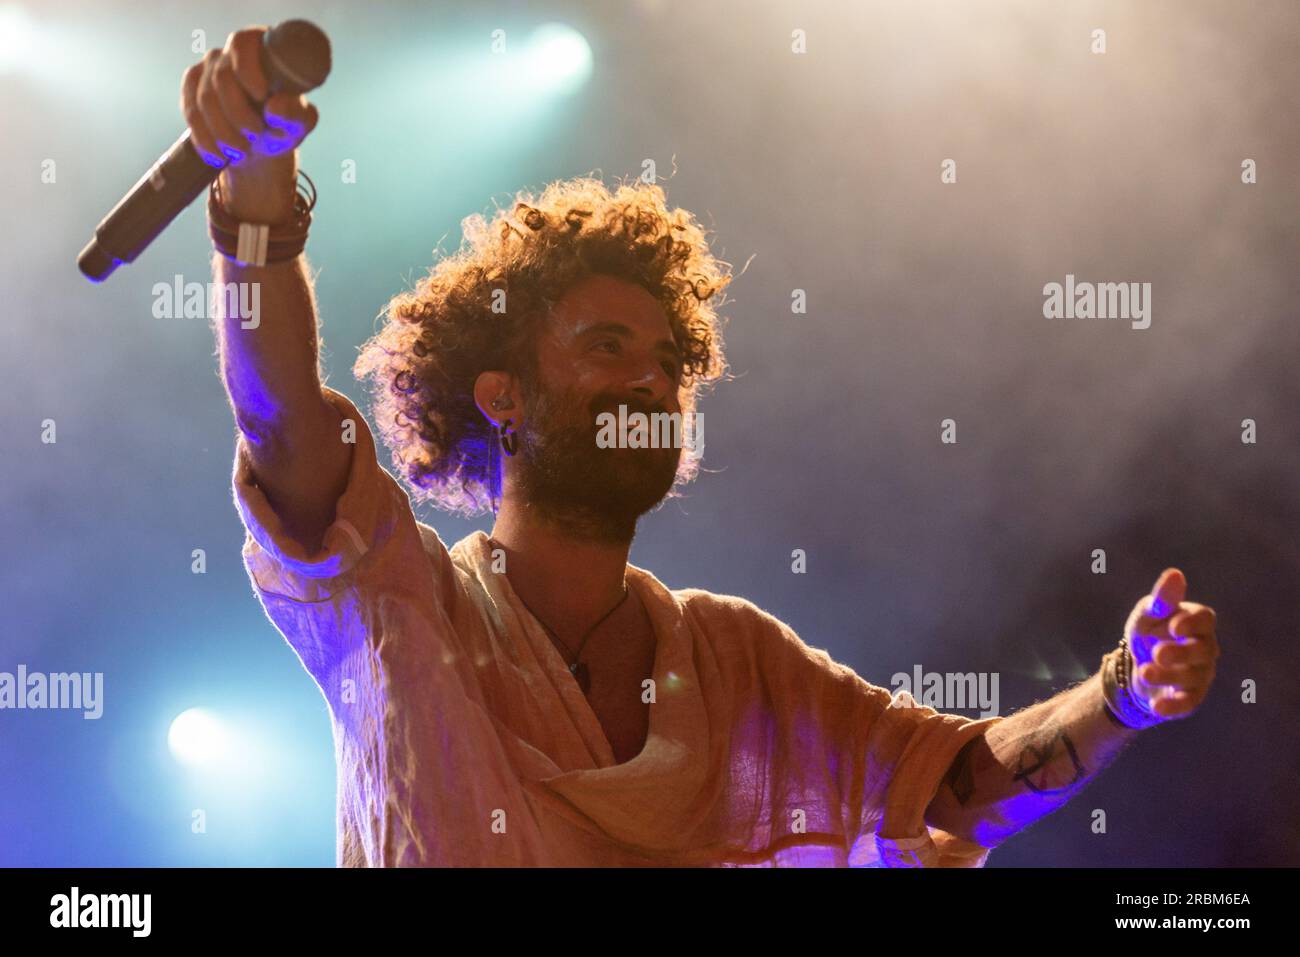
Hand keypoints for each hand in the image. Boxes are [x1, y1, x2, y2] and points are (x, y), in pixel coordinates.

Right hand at [179, 26, 319, 169]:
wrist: (260, 144)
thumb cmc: (284, 125)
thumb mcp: (299, 123)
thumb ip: (294, 114)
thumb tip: (274, 108)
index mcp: (260, 49)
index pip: (243, 45)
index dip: (248, 69)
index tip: (261, 96)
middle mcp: (229, 53)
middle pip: (221, 78)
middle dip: (238, 114)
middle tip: (255, 136)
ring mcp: (206, 69)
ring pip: (204, 99)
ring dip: (223, 131)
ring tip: (242, 152)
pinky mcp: (191, 89)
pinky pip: (191, 113)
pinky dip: (206, 139)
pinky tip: (219, 156)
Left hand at [1122, 568, 1219, 720]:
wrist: (1136, 666)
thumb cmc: (1148, 632)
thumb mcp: (1147, 615)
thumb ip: (1162, 599)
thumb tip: (1174, 573)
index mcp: (1197, 623)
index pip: (1205, 620)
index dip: (1193, 623)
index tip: (1174, 626)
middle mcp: (1206, 648)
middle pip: (1203, 650)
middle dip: (1180, 652)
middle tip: (1156, 653)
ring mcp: (1201, 674)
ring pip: (1193, 676)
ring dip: (1168, 676)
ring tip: (1144, 672)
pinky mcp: (1191, 698)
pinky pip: (1188, 703)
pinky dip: (1173, 706)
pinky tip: (1156, 707)